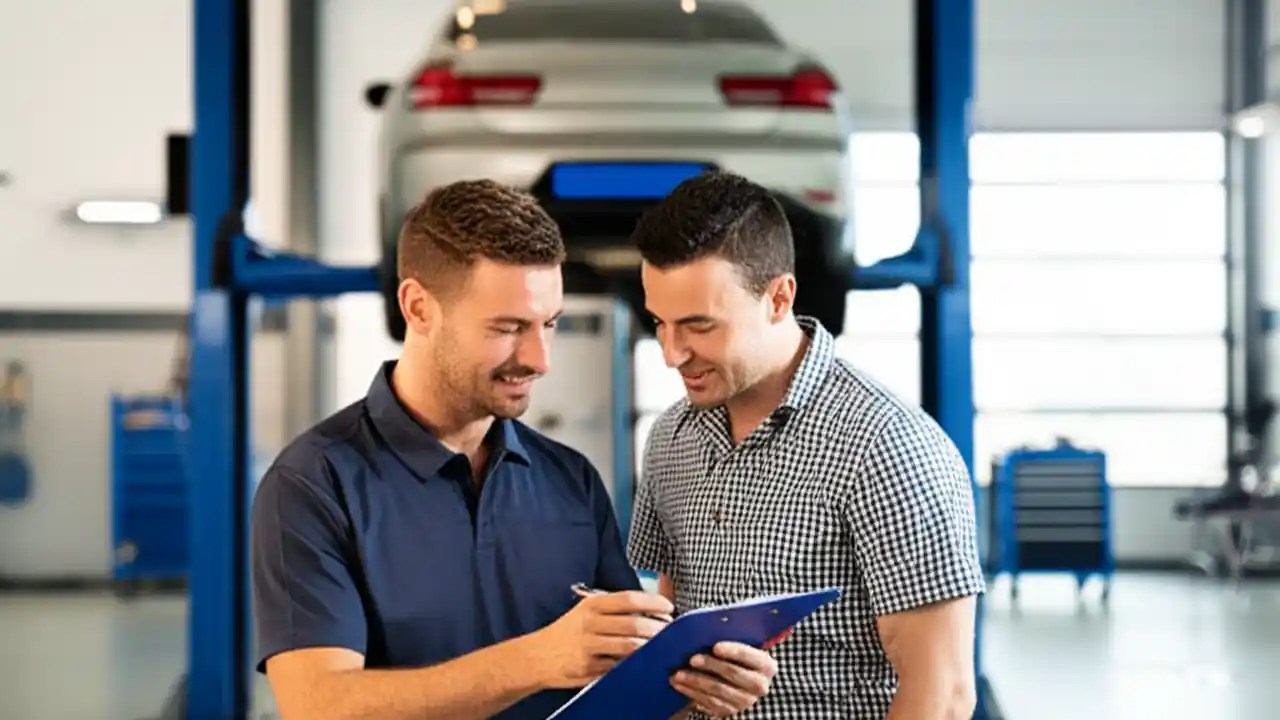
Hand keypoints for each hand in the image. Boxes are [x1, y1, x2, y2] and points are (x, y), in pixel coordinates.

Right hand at [528, 590, 673, 688]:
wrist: (537, 656)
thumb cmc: (568, 631)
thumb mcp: (586, 611)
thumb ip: (613, 609)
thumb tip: (650, 607)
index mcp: (592, 605)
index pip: (629, 599)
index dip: (653, 602)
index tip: (668, 608)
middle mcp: (590, 623)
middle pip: (633, 624)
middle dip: (657, 628)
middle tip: (668, 631)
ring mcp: (589, 647)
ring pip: (629, 646)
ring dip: (650, 647)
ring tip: (660, 646)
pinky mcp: (589, 668)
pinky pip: (619, 665)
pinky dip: (633, 664)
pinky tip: (641, 662)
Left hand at [670, 642, 776, 717]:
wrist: (734, 678)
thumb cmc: (733, 655)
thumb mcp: (738, 645)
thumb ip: (732, 636)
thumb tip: (714, 625)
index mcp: (766, 665)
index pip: (752, 656)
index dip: (734, 651)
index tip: (715, 646)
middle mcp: (760, 686)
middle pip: (734, 673)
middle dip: (711, 665)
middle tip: (691, 658)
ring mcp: (745, 701)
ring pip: (718, 690)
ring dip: (696, 681)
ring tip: (678, 673)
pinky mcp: (729, 711)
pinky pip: (709, 703)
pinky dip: (692, 692)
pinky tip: (680, 684)